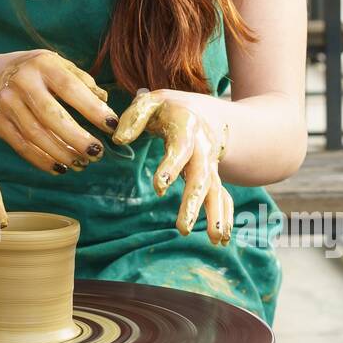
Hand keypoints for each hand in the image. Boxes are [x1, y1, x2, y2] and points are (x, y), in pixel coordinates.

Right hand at [0, 49, 115, 174]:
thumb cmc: (31, 72)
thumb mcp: (54, 64)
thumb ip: (81, 80)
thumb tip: (104, 101)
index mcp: (42, 64)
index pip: (70, 88)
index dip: (92, 108)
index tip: (112, 125)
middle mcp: (22, 83)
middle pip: (51, 116)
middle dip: (78, 138)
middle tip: (97, 152)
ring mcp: (6, 104)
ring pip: (36, 136)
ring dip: (63, 153)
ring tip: (82, 163)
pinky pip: (22, 146)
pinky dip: (43, 161)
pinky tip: (60, 167)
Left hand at [112, 90, 232, 243]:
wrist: (204, 111)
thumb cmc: (169, 108)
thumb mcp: (151, 102)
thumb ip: (134, 118)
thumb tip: (118, 139)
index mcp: (187, 127)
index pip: (180, 148)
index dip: (171, 167)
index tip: (159, 187)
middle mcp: (203, 148)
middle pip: (201, 176)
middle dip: (193, 203)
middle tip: (184, 228)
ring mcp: (210, 164)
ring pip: (215, 190)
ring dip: (215, 215)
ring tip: (215, 240)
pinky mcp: (212, 177)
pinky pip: (221, 196)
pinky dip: (224, 216)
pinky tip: (222, 240)